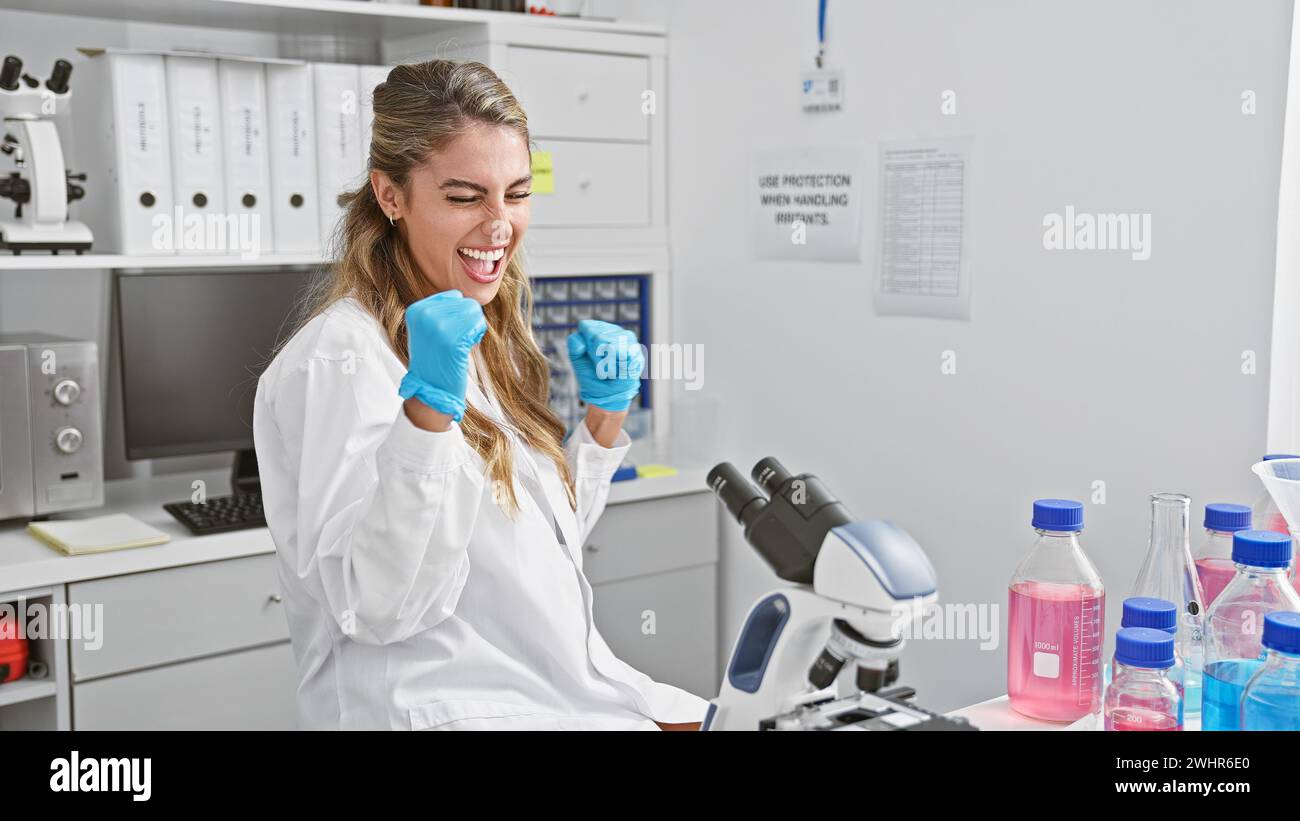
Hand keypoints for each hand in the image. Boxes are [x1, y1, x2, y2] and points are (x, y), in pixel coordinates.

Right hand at [397, 290, 487, 422]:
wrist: (430, 388)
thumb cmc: (435, 359)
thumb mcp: (428, 328)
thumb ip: (441, 310)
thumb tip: (461, 296)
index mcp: (417, 310)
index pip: (455, 296)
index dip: (459, 315)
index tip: (449, 333)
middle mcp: (425, 314)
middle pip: (467, 303)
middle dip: (468, 323)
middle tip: (457, 342)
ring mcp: (438, 326)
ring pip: (475, 311)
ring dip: (474, 329)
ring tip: (461, 344)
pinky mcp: (452, 339)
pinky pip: (478, 325)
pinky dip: (477, 336)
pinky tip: (466, 348)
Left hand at [566, 319, 643, 411]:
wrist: (605, 393)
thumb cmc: (591, 373)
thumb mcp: (577, 357)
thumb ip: (574, 343)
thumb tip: (582, 342)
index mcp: (597, 328)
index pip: (586, 326)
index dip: (585, 343)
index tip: (589, 356)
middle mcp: (613, 330)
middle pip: (596, 336)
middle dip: (595, 355)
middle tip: (600, 365)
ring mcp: (626, 338)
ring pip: (608, 345)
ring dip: (605, 363)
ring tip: (609, 368)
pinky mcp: (635, 351)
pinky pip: (620, 355)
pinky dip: (615, 367)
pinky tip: (618, 371)